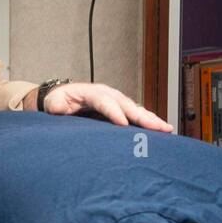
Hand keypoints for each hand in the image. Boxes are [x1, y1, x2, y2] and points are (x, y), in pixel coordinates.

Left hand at [42, 82, 172, 131]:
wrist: (62, 97)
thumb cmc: (58, 102)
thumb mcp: (54, 104)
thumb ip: (57, 107)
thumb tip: (60, 110)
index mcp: (92, 93)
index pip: (105, 102)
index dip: (114, 112)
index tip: (124, 125)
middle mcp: (108, 94)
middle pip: (127, 105)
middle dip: (143, 117)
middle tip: (158, 127)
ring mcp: (116, 101)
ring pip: (136, 110)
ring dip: (151, 120)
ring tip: (166, 129)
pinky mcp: (119, 109)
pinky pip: (135, 115)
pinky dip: (148, 122)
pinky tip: (160, 129)